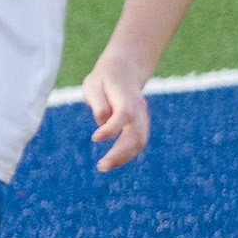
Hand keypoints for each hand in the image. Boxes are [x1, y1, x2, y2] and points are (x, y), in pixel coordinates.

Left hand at [82, 53, 151, 171]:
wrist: (125, 71)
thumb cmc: (104, 79)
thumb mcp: (94, 84)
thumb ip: (98, 101)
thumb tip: (102, 121)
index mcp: (126, 98)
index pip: (123, 115)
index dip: (111, 128)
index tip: (95, 138)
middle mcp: (139, 110)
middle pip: (136, 134)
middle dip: (120, 153)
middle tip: (101, 165)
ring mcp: (143, 118)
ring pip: (140, 142)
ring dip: (124, 157)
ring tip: (104, 166)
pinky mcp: (141, 125)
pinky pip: (138, 143)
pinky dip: (127, 154)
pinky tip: (112, 161)